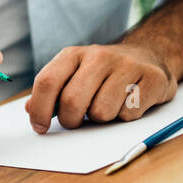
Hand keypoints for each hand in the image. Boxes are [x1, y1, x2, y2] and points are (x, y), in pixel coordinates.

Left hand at [25, 43, 176, 132]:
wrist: (148, 55)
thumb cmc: (103, 72)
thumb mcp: (73, 72)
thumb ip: (52, 90)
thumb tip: (30, 110)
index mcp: (73, 54)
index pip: (47, 82)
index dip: (40, 109)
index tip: (40, 127)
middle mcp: (99, 56)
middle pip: (72, 101)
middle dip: (71, 121)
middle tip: (77, 121)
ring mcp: (127, 66)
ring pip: (101, 112)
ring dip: (101, 119)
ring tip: (106, 106)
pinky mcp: (152, 79)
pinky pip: (128, 114)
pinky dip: (125, 117)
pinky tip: (128, 102)